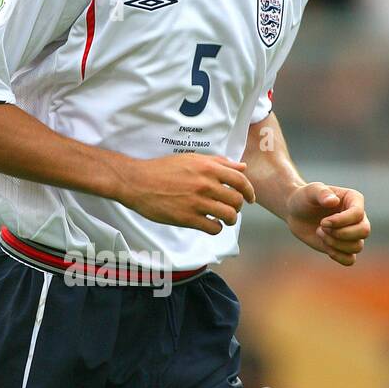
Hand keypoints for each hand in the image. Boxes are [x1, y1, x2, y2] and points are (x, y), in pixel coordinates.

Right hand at [121, 153, 255, 234]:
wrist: (138, 182)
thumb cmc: (163, 169)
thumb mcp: (192, 159)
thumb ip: (218, 163)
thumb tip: (242, 167)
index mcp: (208, 168)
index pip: (240, 181)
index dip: (249, 191)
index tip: (250, 198)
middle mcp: (205, 184)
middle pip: (237, 200)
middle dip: (238, 207)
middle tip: (232, 209)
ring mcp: (197, 202)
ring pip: (228, 215)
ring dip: (230, 219)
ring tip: (223, 218)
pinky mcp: (188, 218)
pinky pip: (213, 227)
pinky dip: (216, 228)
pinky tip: (210, 224)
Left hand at [285, 183, 369, 265]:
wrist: (296, 212)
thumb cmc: (305, 198)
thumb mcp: (311, 191)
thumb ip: (322, 193)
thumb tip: (333, 201)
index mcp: (354, 200)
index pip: (358, 214)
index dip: (341, 221)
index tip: (322, 222)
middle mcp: (358, 217)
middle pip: (364, 231)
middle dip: (341, 234)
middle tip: (321, 228)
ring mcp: (352, 233)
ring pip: (357, 246)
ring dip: (335, 244)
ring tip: (320, 233)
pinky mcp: (343, 247)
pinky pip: (350, 260)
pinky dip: (338, 256)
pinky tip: (325, 246)